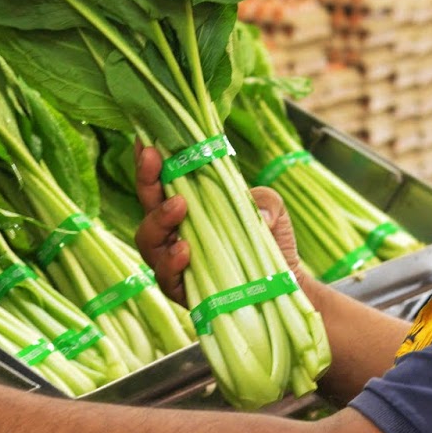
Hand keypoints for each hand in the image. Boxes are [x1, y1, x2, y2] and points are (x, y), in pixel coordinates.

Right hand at [133, 144, 308, 304]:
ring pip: (148, 241)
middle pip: (146, 206)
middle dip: (146, 180)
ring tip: (178, 205)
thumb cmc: (269, 238)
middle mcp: (172, 232)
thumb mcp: (271, 208)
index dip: (147, 162)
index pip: (159, 181)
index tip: (146, 141)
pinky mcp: (182, 291)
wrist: (285, 283)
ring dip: (158, 219)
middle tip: (153, 159)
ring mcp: (173, 262)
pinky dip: (172, 262)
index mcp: (185, 206)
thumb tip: (258, 214)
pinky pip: (167, 278)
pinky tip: (184, 250)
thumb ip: (265, 200)